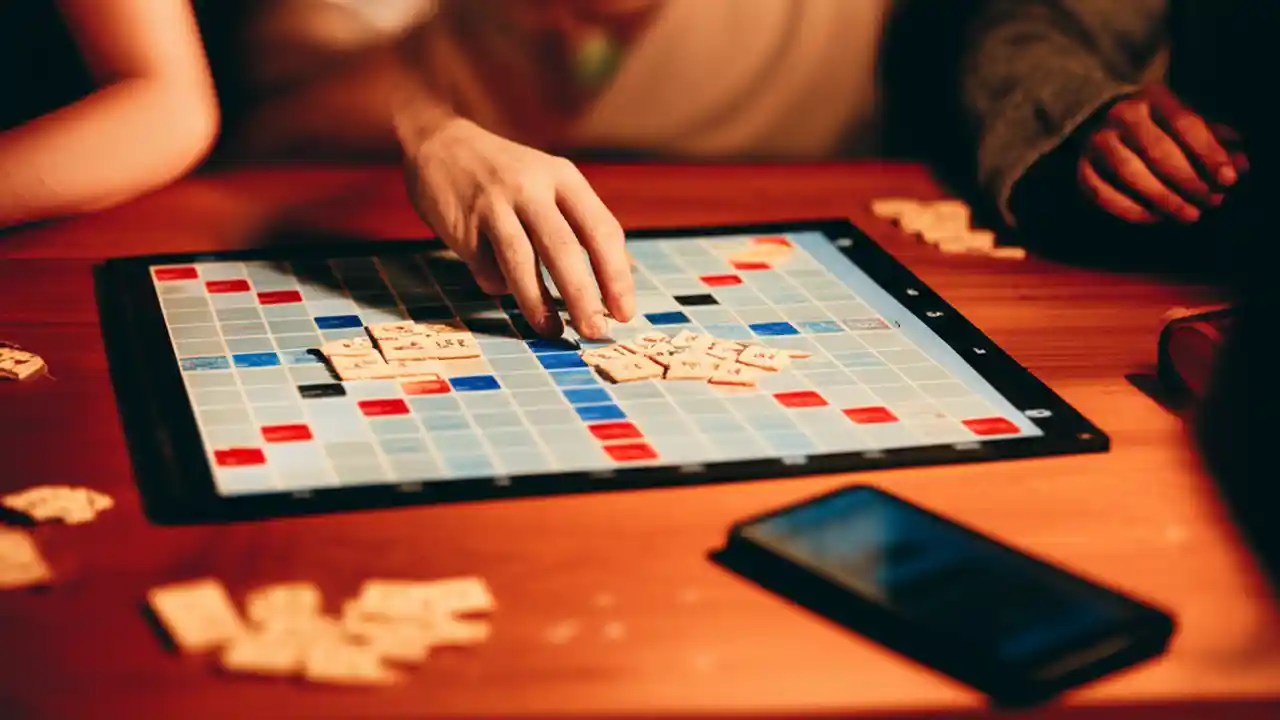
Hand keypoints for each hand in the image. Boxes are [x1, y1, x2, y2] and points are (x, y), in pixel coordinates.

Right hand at [402, 118, 633, 338]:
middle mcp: (531, 187)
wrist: (441, 143)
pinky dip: (497, 286)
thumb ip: (583, 223)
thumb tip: (622, 276)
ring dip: (539, 304)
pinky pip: (486, 269)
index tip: (624, 312)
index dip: (616, 275)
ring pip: (521, 263)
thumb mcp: (551, 182)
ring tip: (552, 331)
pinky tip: (501, 286)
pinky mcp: (464, 224)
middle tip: (595, 332)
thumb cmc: (508, 174)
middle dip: (582, 297)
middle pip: (563, 249)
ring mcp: (494, 205)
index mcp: (563, 177)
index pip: (600, 230)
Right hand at [1077, 85, 1248, 224]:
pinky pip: (1105, 196)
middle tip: (1212, 202)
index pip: (1184, 124)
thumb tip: (1239, 167)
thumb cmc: (1157, 125)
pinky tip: (1157, 218)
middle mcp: (1120, 116)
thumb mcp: (1188, 122)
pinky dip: (1133, 211)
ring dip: (1164, 200)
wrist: (1099, 121)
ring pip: (1131, 176)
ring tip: (1190, 215)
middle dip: (1189, 182)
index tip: (1228, 179)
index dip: (1208, 153)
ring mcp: (1096, 142)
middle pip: (1158, 153)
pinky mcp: (1082, 169)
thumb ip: (1216, 141)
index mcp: (1152, 97)